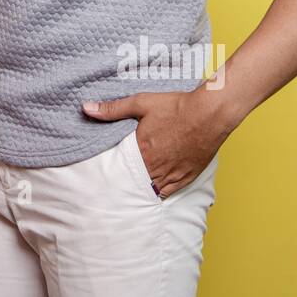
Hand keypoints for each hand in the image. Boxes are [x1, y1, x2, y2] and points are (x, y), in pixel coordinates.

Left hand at [82, 88, 229, 198]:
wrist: (209, 113)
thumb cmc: (176, 107)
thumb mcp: (141, 104)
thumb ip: (112, 109)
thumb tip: (86, 108)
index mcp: (142, 152)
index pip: (122, 171)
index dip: (114, 176)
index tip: (107, 178)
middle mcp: (157, 168)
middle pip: (137, 184)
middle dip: (128, 184)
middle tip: (118, 188)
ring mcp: (174, 174)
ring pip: (154, 190)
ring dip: (144, 189)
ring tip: (134, 190)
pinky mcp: (189, 176)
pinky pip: (171, 191)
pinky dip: (162, 192)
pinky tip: (156, 190)